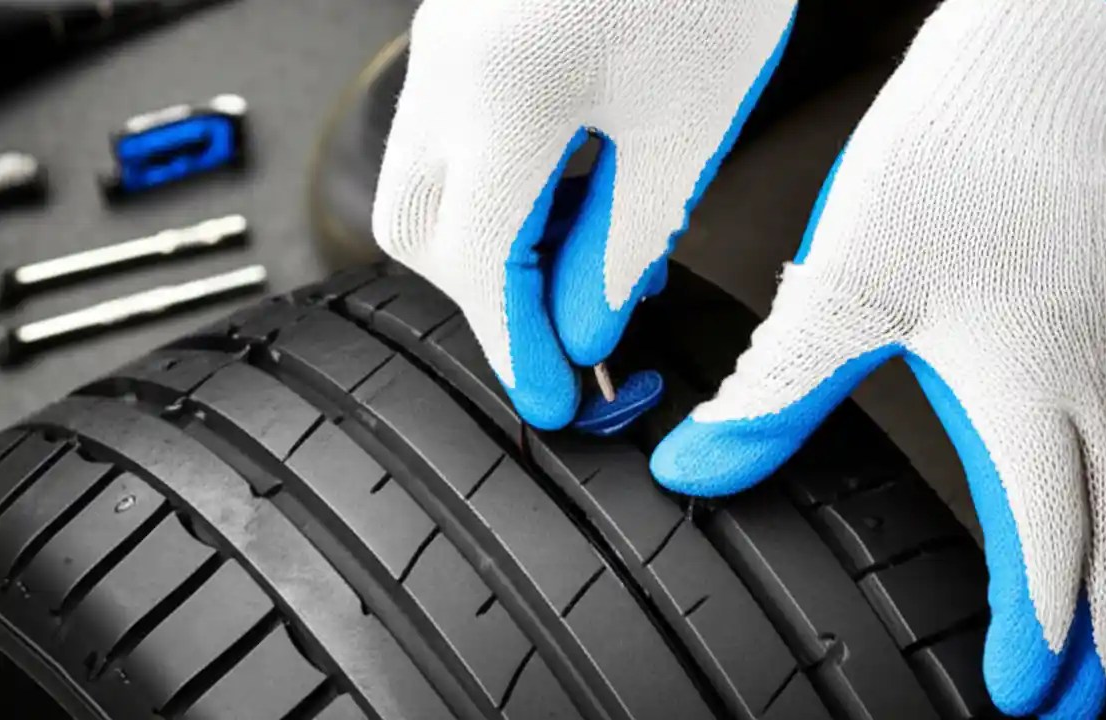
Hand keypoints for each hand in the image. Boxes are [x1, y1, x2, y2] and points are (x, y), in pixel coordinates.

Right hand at [373, 0, 795, 428]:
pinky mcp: (463, 31)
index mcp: (504, 99)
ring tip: (576, 265)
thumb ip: (625, 242)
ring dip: (486, 244)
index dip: (517, 350)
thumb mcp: (686, 129)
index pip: (481, 267)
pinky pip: (447, 135)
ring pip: (423, 184)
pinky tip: (562, 195)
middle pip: (420, 234)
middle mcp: (447, 70)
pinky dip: (492, 188)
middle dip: (485, 299)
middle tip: (561, 331)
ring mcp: (444, 45)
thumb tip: (587, 326)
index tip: (555, 400)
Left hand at [652, 0, 1105, 716]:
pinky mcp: (1098, 316)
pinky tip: (1070, 499)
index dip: (1030, 635)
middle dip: (1088, 639)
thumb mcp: (844, 291)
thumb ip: (773, 393)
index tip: (1017, 699)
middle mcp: (1081, 389)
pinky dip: (1096, 500)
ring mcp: (1100, 352)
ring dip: (1096, 576)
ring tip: (1077, 629)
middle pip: (1104, 547)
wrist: (1028, 69)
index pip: (1042, 554)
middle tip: (1073, 707)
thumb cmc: (949, 165)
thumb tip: (697, 467)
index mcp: (1026, 400)